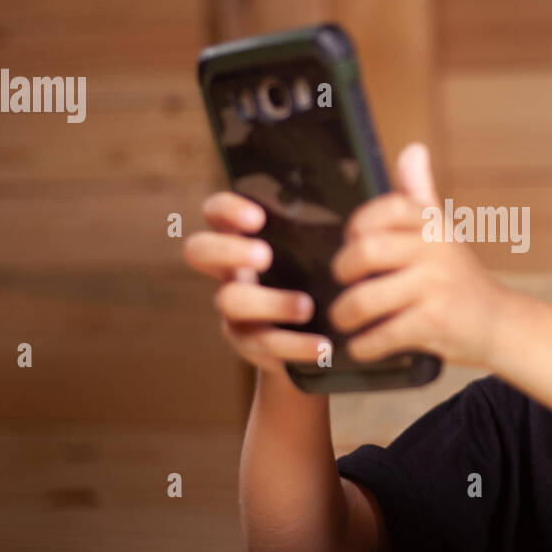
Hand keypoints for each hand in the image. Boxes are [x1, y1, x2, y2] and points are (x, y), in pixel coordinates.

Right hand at [182, 190, 326, 375]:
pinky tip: (323, 346)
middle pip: (198, 250)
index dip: (226, 209)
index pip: (216, 212)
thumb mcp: (324, 252)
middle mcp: (231, 269)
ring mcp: (235, 308)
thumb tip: (353, 205)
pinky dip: (295, 345)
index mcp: (245, 238)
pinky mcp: (248, 343)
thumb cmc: (326, 277)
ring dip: (270, 302)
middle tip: (265, 256)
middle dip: (228, 249)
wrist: (329, 336)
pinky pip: (262, 344)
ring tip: (307, 307)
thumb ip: (325, 230)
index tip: (257, 218)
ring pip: (229, 300)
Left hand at [327, 142, 514, 369]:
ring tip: (344, 320)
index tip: (352, 243)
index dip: (358, 226)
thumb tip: (413, 149)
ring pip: (365, 299)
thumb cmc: (461, 278)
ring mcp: (436, 287)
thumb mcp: (443, 233)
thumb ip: (420, 194)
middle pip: (366, 252)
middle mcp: (436, 250)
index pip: (385, 209)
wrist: (501, 324)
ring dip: (344, 315)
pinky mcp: (434, 323)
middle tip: (341, 285)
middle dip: (342, 272)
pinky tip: (362, 346)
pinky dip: (363, 346)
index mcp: (434, 225)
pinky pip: (381, 335)